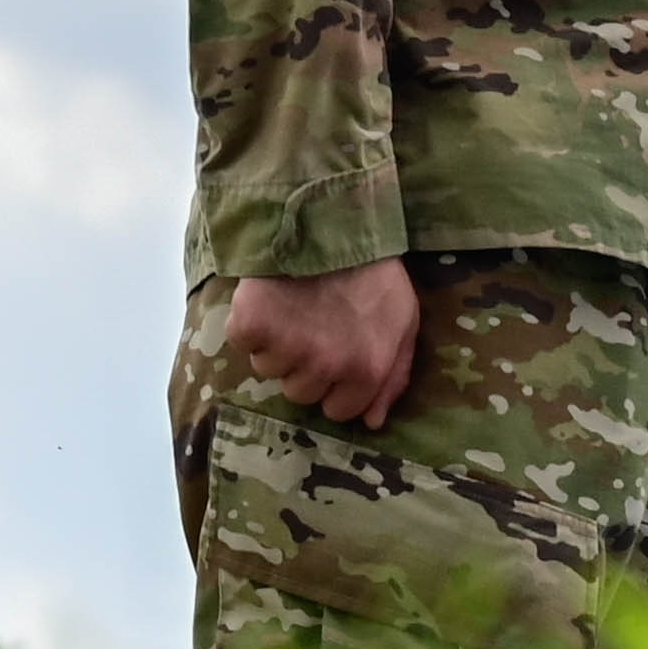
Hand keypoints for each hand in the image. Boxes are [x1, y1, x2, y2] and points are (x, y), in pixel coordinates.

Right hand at [225, 257, 421, 431]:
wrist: (334, 226)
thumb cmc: (376, 275)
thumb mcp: (404, 322)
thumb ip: (392, 376)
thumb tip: (372, 422)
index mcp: (366, 371)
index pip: (338, 411)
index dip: (336, 384)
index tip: (336, 354)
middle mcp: (325, 368)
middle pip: (300, 392)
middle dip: (305, 365)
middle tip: (316, 325)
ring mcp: (286, 349)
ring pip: (269, 368)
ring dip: (278, 343)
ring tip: (297, 307)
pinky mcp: (251, 326)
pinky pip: (244, 342)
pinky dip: (251, 323)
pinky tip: (273, 299)